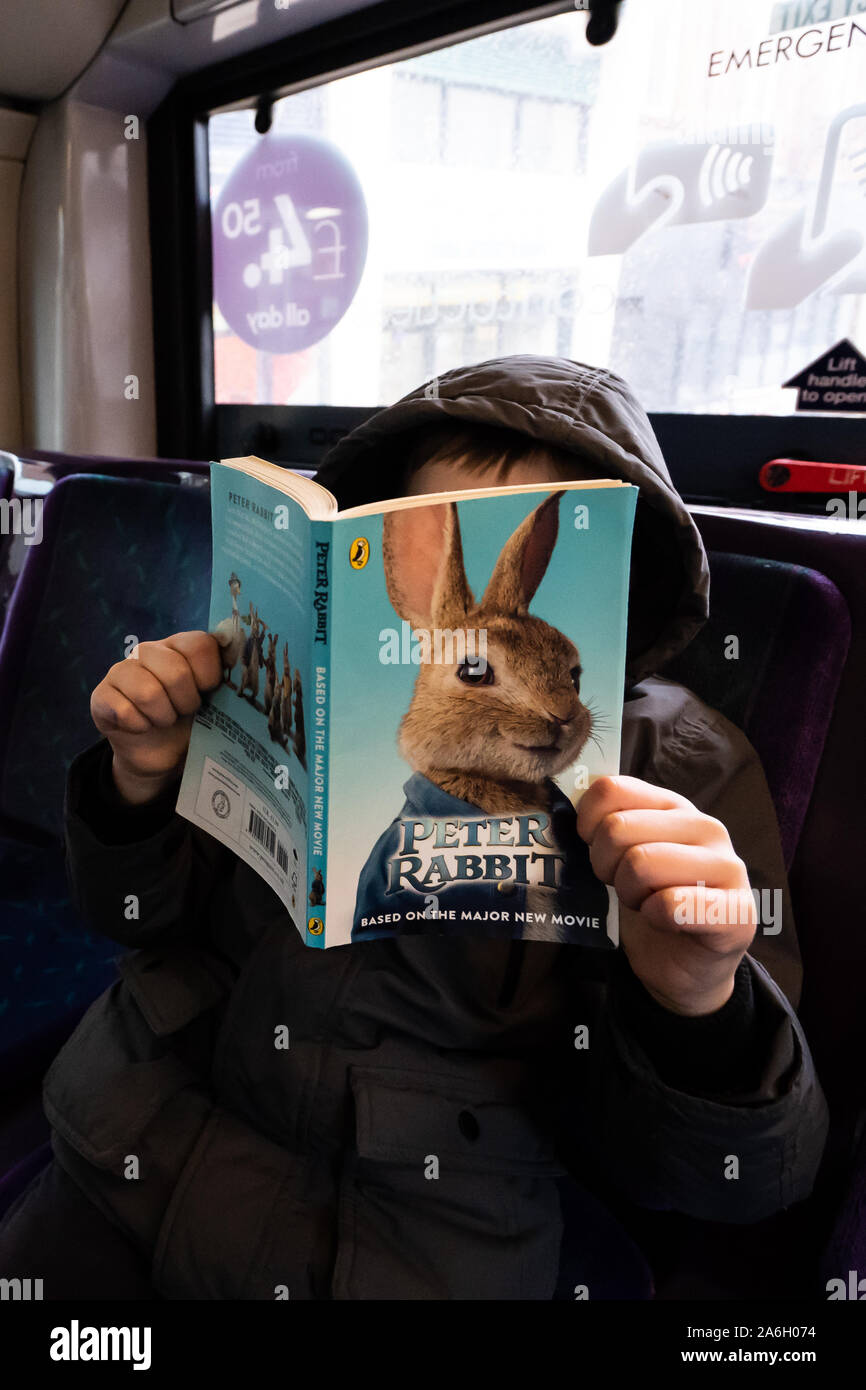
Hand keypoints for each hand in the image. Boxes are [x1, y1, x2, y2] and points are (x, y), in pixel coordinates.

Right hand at [90, 631, 222, 803]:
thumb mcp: (217, 703)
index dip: (208, 676)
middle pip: (176, 671)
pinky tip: (142, 727)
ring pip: (148, 692)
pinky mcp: (101, 696)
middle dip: (187, 702)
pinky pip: (124, 711)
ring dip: (163, 717)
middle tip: (184, 712)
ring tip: (163, 720)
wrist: (163, 755)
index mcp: (181, 646)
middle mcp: (149, 651)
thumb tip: (244, 670)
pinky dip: (140, 727)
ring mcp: (121, 670)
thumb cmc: (194, 723)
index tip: (208, 693)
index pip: (200, 645)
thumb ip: (230, 682)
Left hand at [577, 775, 756, 1016]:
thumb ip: (602, 828)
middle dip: (606, 866)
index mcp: (674, 806)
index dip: (589, 825)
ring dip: (630, 895)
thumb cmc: (649, 903)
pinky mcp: (737, 912)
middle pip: (617, 828)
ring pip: (641, 863)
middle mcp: (705, 827)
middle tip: (624, 887)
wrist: (684, 966)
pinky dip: (655, 917)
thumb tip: (563, 815)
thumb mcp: (621, 857)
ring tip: (645, 904)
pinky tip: (665, 922)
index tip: (596, 849)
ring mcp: (727, 866)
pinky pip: (672, 904)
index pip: (611, 790)